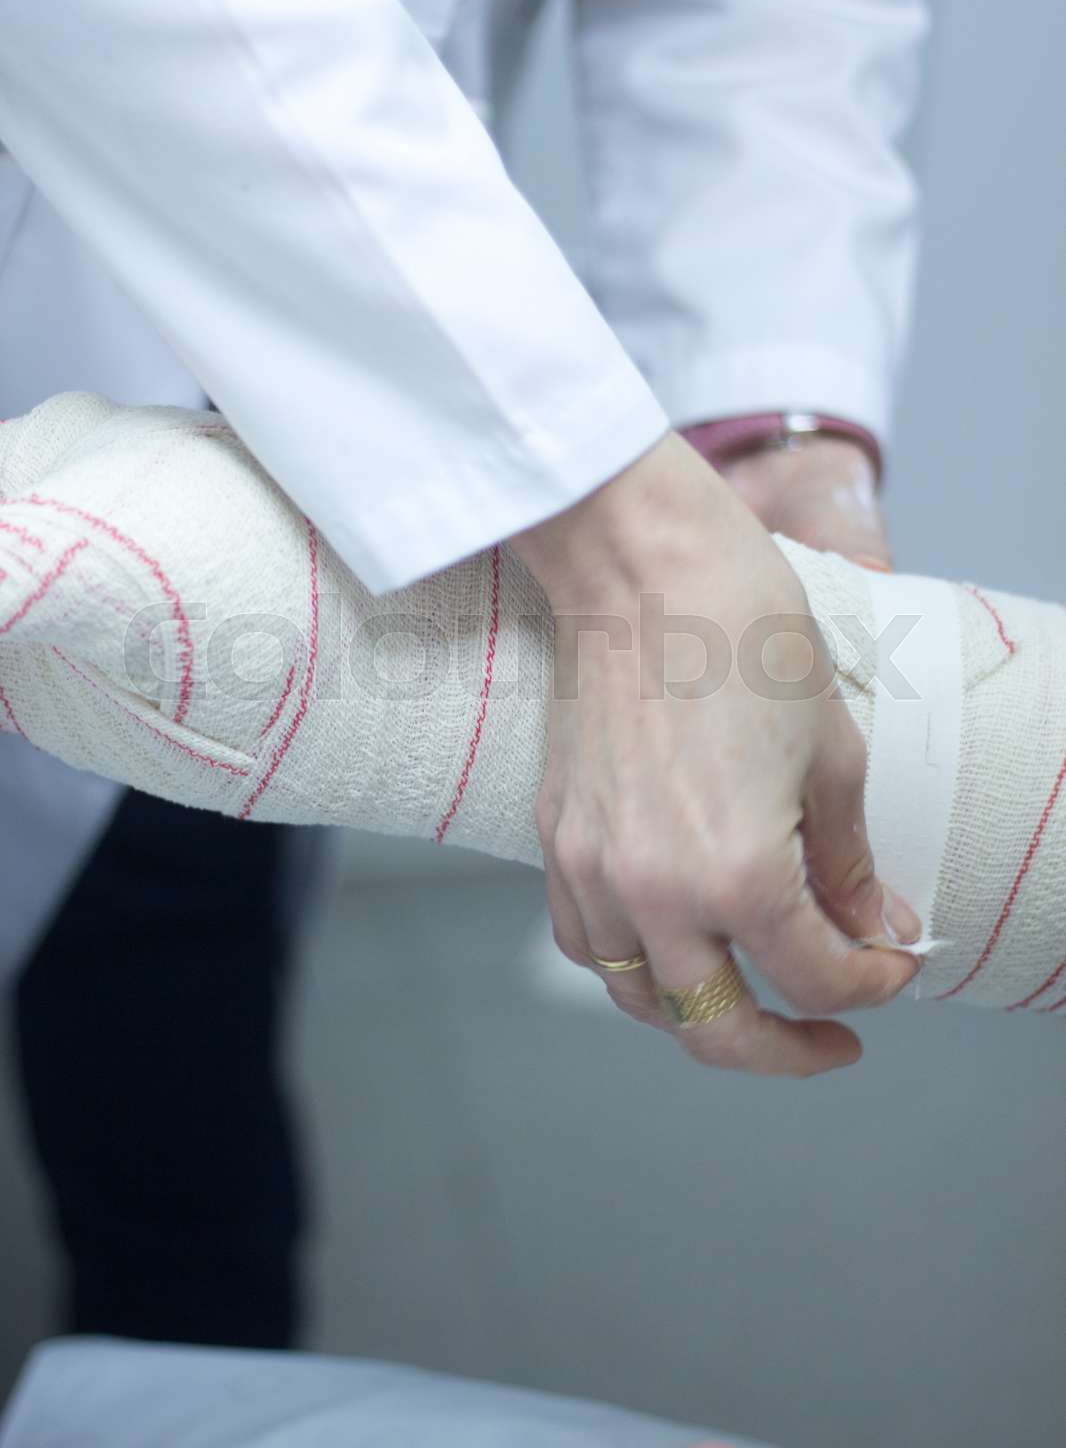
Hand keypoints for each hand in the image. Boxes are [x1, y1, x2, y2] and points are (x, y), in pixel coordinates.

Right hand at [510, 433, 918, 1077]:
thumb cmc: (743, 635)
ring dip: (703, 1018)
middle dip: (790, 1049)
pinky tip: (671, 946)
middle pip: (719, 1030)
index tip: (891, 966)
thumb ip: (847, 863)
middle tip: (831, 1039)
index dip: (871, 986)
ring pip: (642, 1000)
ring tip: (749, 1001)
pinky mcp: (555, 841)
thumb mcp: (831, 754)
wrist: (639, 567)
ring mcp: (594, 871)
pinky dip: (633, 966)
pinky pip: (587, 944)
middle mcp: (655, 891)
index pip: (814, 979)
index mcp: (738, 872)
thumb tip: (871, 927)